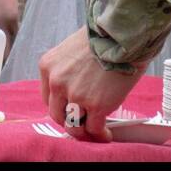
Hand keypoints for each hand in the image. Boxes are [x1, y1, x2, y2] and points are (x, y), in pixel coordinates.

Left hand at [39, 26, 140, 141]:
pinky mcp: (96, 105)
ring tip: (95, 131)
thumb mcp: (72, 49)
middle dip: (70, 121)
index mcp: (48, 66)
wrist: (122, 35)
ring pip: (73, 125)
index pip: (48, 97)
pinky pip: (94, 129)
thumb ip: (68, 70)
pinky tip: (107, 134)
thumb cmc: (103, 39)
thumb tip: (76, 88)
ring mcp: (75, 95)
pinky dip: (100, 135)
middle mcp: (57, 82)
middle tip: (82, 124)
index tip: (69, 110)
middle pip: (57, 114)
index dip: (60, 106)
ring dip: (84, 130)